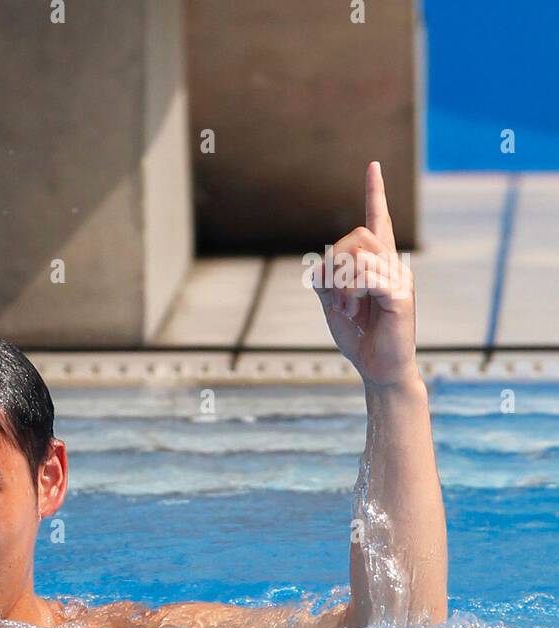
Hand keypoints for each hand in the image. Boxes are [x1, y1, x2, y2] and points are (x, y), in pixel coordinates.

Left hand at [312, 163, 419, 387]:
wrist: (378, 367)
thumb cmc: (358, 335)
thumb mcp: (331, 303)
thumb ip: (325, 279)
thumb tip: (321, 265)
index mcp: (377, 263)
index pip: (378, 220)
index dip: (375, 192)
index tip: (373, 165)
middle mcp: (393, 264)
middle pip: (354, 237)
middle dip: (334, 265)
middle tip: (338, 299)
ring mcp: (399, 278)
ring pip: (357, 257)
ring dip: (341, 286)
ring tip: (349, 309)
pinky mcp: (400, 295)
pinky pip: (367, 277)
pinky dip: (351, 293)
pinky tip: (355, 309)